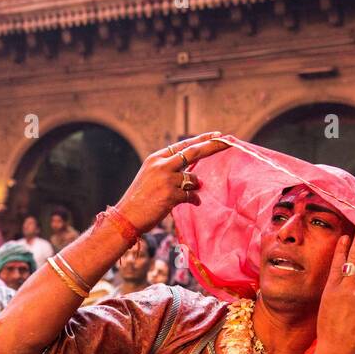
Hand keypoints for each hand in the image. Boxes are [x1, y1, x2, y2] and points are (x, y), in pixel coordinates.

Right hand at [114, 132, 231, 233]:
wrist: (126, 217)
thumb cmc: (139, 200)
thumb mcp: (151, 177)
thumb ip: (170, 172)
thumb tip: (196, 176)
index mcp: (155, 159)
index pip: (183, 145)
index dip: (202, 140)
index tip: (218, 135)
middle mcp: (161, 165)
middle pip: (193, 152)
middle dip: (212, 146)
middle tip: (228, 141)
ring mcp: (166, 180)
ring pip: (193, 179)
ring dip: (194, 187)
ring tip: (184, 195)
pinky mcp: (171, 195)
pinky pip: (191, 195)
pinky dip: (194, 199)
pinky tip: (193, 202)